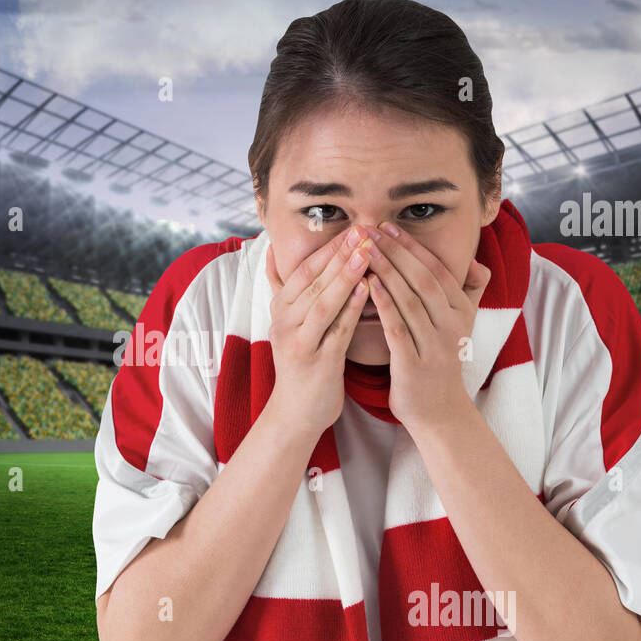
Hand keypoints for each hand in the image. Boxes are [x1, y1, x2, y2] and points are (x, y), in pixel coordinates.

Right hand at [263, 225, 373, 439]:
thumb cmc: (300, 363)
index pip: (303, 271)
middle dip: (338, 255)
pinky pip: (336, 331)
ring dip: (345, 275)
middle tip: (362, 231)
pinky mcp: (316, 363)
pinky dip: (351, 308)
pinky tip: (368, 290)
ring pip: (323, 303)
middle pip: (312, 283)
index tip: (351, 228)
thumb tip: (272, 252)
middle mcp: (284, 324)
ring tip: (367, 252)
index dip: (326, 248)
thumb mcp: (287, 323)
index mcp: (279, 310)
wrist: (295, 413)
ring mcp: (298, 343)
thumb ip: (281, 288)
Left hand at [362, 222, 491, 432]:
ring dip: (387, 271)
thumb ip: (470, 293)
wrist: (440, 411)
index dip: (413, 247)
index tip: (389, 226)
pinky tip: (368, 285)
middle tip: (370, 229)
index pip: (437, 270)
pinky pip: (398, 328)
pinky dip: (384, 304)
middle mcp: (451, 325)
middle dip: (396, 252)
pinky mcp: (414, 364)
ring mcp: (434, 345)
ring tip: (363, 250)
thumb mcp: (462, 326)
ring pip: (410, 300)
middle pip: (423, 279)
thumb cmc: (441, 363)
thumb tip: (478, 263)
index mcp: (460, 312)